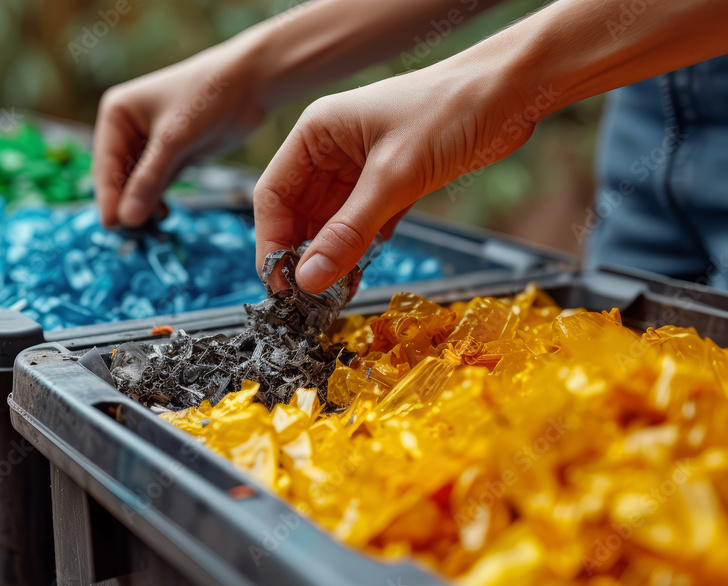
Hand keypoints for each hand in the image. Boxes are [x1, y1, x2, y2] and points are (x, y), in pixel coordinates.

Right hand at [93, 43, 266, 226]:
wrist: (250, 84)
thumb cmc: (208, 96)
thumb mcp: (174, 139)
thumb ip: (149, 180)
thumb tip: (127, 218)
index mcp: (117, 114)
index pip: (105, 163)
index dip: (108, 196)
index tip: (112, 225)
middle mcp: (128, 129)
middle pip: (118, 177)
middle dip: (126, 203)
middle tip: (132, 234)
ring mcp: (149, 144)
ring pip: (137, 185)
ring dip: (142, 206)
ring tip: (150, 227)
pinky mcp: (170, 156)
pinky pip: (156, 185)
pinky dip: (157, 200)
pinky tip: (162, 215)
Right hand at [254, 54, 535, 293]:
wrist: (511, 91)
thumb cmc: (451, 109)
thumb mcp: (394, 177)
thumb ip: (349, 231)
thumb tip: (309, 278)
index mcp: (316, 133)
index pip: (272, 195)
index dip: (271, 243)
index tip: (281, 284)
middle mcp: (331, 150)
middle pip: (298, 213)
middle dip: (302, 256)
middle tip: (308, 298)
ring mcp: (359, 167)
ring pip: (329, 223)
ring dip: (330, 257)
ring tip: (333, 294)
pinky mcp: (388, 182)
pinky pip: (360, 224)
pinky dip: (358, 249)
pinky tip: (357, 275)